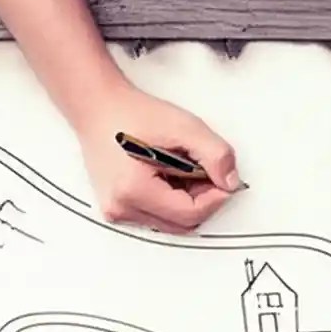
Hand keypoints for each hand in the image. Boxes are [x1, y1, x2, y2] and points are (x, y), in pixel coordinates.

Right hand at [76, 85, 241, 233]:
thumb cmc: (130, 114)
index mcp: (133, 191)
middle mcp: (121, 207)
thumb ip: (215, 154)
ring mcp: (118, 211)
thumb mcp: (183, 127)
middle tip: (203, 170)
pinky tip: (167, 176)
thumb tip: (230, 181)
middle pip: (182, 224)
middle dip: (201, 200)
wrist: (99, 108)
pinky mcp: (119, 209)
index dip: (215, 197)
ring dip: (186, 201)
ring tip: (180, 168)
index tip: (223, 178)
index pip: (190, 213)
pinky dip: (171, 200)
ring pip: (171, 223)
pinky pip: (157, 216)